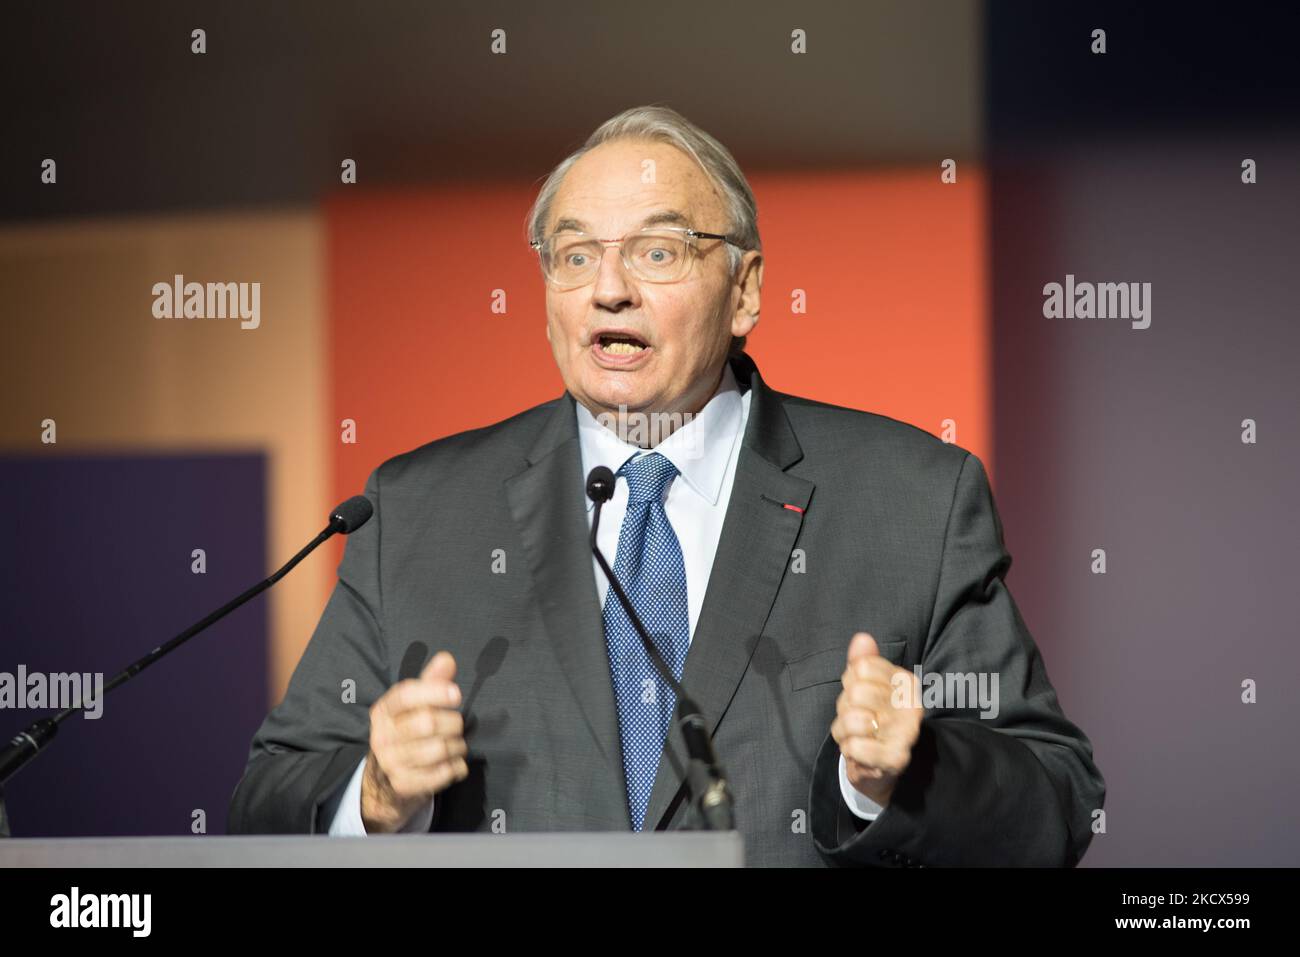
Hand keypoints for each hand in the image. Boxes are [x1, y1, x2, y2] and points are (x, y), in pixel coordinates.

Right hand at [361, 650, 468, 832]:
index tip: (456, 694)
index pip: (406, 695)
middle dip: (453, 723)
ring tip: (457, 746)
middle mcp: (382, 736)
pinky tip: (453, 764)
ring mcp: (390, 763)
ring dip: (457, 747)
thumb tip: (446, 659)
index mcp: (384, 711)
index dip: (434, 692)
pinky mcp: (403, 785)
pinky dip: (455, 768)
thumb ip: (432, 681)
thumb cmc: (407, 734)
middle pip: (428, 723)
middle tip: (458, 726)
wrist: (385, 782)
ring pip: (438, 749)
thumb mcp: (414, 706)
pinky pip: (441, 774)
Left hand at [831, 632, 923, 807]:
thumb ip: (863, 661)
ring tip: (857, 736)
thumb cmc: (871, 720)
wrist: (879, 768)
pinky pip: (855, 746)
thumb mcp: (865, 687)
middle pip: (857, 691)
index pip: (862, 667)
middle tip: (857, 719)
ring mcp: (907, 733)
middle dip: (845, 707)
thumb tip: (862, 638)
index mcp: (905, 683)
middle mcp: (911, 705)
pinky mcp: (897, 758)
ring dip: (844, 731)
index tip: (861, 697)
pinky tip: (860, 753)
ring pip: (853, 719)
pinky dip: (849, 750)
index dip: (851, 682)